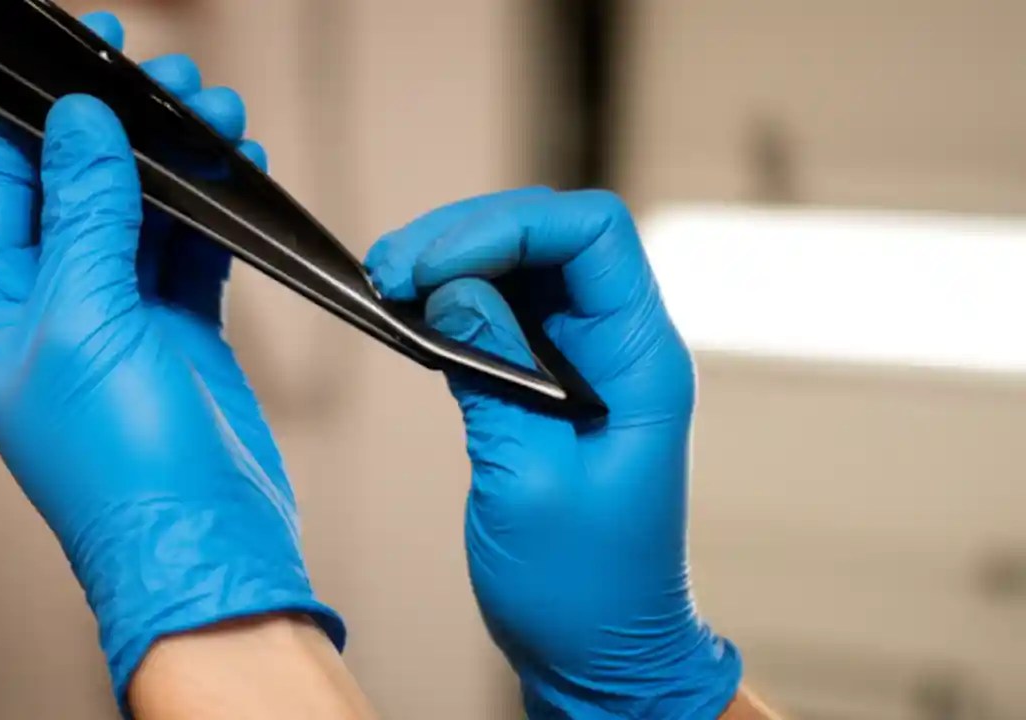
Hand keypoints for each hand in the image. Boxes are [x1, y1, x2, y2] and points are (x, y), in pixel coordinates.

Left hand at [0, 13, 341, 710]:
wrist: (207, 542)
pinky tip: (235, 177)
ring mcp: (120, 324)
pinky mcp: (180, 336)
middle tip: (166, 77)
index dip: (36, 122)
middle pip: (77, 191)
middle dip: (120, 130)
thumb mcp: (85, 321)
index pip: (0, 185)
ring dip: (175, 165)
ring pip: (141, 217)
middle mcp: (52, 312)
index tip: (80, 67)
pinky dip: (212, 215)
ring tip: (216, 114)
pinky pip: (190, 255)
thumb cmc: (123, 466)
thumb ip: (85, 215)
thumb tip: (81, 124)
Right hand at [365, 188, 741, 717]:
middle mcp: (617, 347)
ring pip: (519, 268)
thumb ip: (492, 376)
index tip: (438, 262)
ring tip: (387, 283)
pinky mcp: (544, 383)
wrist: (597, 649)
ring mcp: (580, 362)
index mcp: (642, 362)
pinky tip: (407, 313)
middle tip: (393, 269)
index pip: (594, 235)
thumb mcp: (528, 483)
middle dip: (466, 236)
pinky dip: (449, 303)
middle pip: (550, 237)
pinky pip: (499, 315)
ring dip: (450, 262)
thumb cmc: (584, 587)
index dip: (512, 227)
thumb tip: (453, 290)